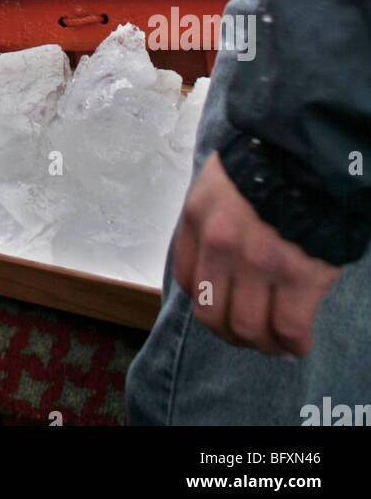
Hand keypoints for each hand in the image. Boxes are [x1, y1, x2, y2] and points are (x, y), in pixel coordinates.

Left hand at [172, 152, 341, 356]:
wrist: (312, 153)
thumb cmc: (268, 163)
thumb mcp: (219, 181)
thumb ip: (211, 218)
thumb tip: (216, 259)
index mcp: (198, 218)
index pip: (186, 280)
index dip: (204, 301)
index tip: (220, 307)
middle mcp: (221, 244)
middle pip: (211, 314)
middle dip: (228, 333)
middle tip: (246, 335)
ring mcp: (259, 262)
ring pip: (248, 328)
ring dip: (261, 344)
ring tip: (274, 343)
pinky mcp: (298, 276)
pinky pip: (288, 329)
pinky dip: (293, 345)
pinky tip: (298, 344)